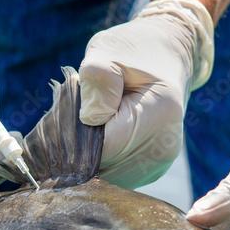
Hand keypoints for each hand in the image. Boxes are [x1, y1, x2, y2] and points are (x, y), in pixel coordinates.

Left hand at [79, 0, 213, 189]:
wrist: (167, 57)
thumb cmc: (134, 51)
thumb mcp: (109, 52)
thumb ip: (98, 80)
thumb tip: (91, 120)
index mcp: (159, 115)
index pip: (104, 148)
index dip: (75, 139)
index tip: (62, 119)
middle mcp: (164, 147)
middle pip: (104, 168)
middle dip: (79, 151)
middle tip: (69, 121)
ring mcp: (159, 163)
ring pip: (106, 178)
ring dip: (88, 159)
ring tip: (86, 126)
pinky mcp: (151, 170)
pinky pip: (114, 176)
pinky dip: (99, 162)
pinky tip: (98, 136)